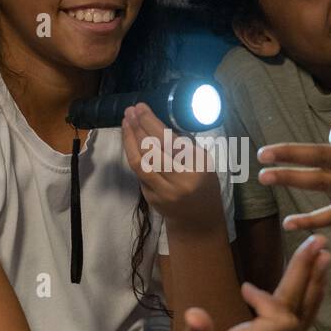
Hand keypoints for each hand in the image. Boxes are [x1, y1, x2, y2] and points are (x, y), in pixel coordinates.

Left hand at [121, 102, 222, 232]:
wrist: (198, 221)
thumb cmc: (204, 186)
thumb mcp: (203, 164)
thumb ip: (184, 147)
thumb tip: (157, 124)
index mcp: (197, 167)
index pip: (170, 141)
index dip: (152, 123)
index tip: (141, 108)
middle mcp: (179, 180)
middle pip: (152, 150)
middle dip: (138, 127)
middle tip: (130, 111)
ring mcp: (163, 191)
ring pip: (140, 162)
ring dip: (130, 140)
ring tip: (126, 123)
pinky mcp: (151, 199)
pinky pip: (139, 173)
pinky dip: (134, 155)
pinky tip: (131, 141)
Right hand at [168, 234, 330, 330]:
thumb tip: (194, 314)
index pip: (279, 320)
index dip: (268, 300)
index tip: (245, 289)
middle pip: (297, 309)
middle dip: (306, 275)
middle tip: (318, 242)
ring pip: (306, 313)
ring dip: (315, 283)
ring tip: (326, 255)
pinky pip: (304, 320)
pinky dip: (312, 298)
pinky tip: (318, 280)